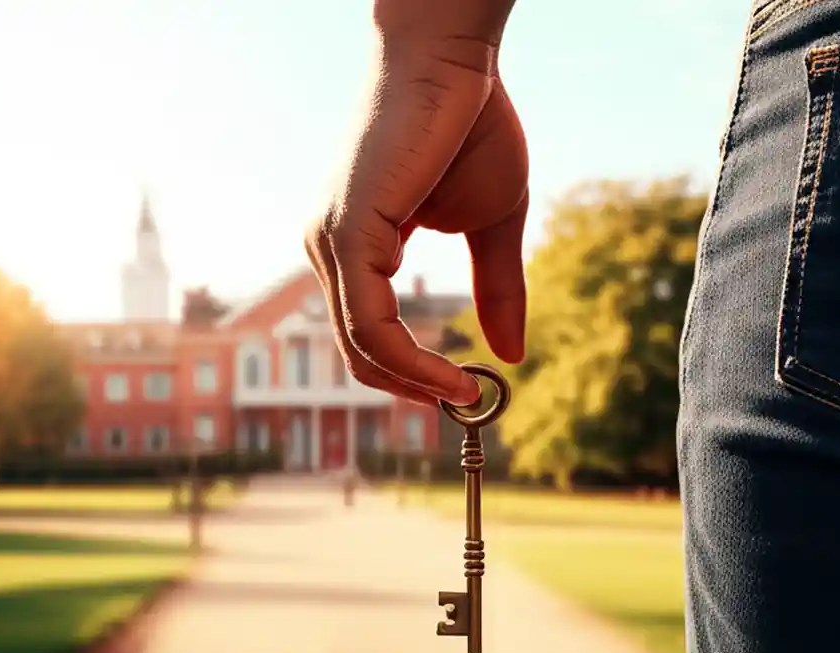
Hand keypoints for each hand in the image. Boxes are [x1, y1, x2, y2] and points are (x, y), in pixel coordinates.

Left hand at [305, 2, 527, 406]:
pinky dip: (409, 360)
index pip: (371, 332)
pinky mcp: (345, 234)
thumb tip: (511, 355)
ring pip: (361, 345)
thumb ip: (496, 288)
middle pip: (358, 350)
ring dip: (414, 383)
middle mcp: (329, 247)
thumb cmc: (470, 127)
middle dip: (412, 388)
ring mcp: (330, 242)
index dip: (414, 372)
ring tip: (464, 394)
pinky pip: (369, 323)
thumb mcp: (492, 224)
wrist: (456, 62)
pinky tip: (451, 375)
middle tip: (464, 403)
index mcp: (356, 245)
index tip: (465, 391)